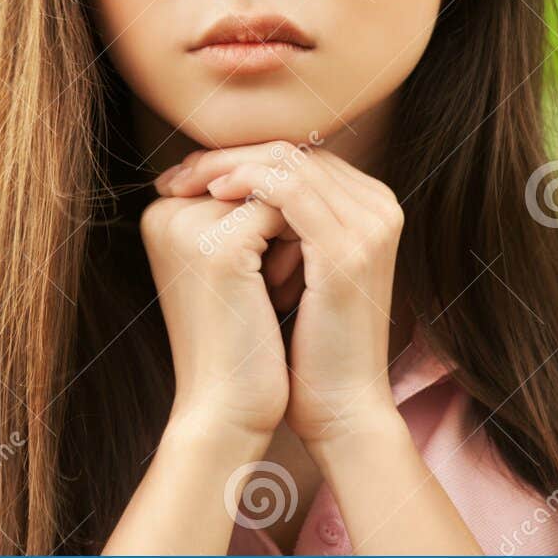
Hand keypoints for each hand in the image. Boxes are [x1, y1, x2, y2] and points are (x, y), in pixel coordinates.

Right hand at [139, 180, 292, 441]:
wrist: (227, 408)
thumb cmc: (239, 341)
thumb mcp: (234, 267)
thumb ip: (244, 214)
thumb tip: (292, 164)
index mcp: (162, 213)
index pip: (238, 171)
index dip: (276, 206)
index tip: (278, 264)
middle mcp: (166, 210)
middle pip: (255, 172)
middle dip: (289, 212)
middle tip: (299, 267)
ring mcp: (188, 224)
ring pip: (273, 186)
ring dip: (299, 225)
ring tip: (297, 278)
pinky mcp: (218, 245)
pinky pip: (282, 209)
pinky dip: (303, 242)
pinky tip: (299, 286)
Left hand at [155, 141, 402, 444]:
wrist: (336, 407)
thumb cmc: (302, 343)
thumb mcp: (288, 268)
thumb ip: (272, 222)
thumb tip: (213, 181)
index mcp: (367, 206)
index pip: (296, 156)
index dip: (239, 157)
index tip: (186, 174)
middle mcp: (378, 205)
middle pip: (292, 150)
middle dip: (228, 155)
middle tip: (179, 173)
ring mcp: (368, 224)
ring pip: (287, 161)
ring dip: (229, 166)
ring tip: (187, 185)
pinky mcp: (348, 248)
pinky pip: (289, 188)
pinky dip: (246, 182)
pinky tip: (212, 195)